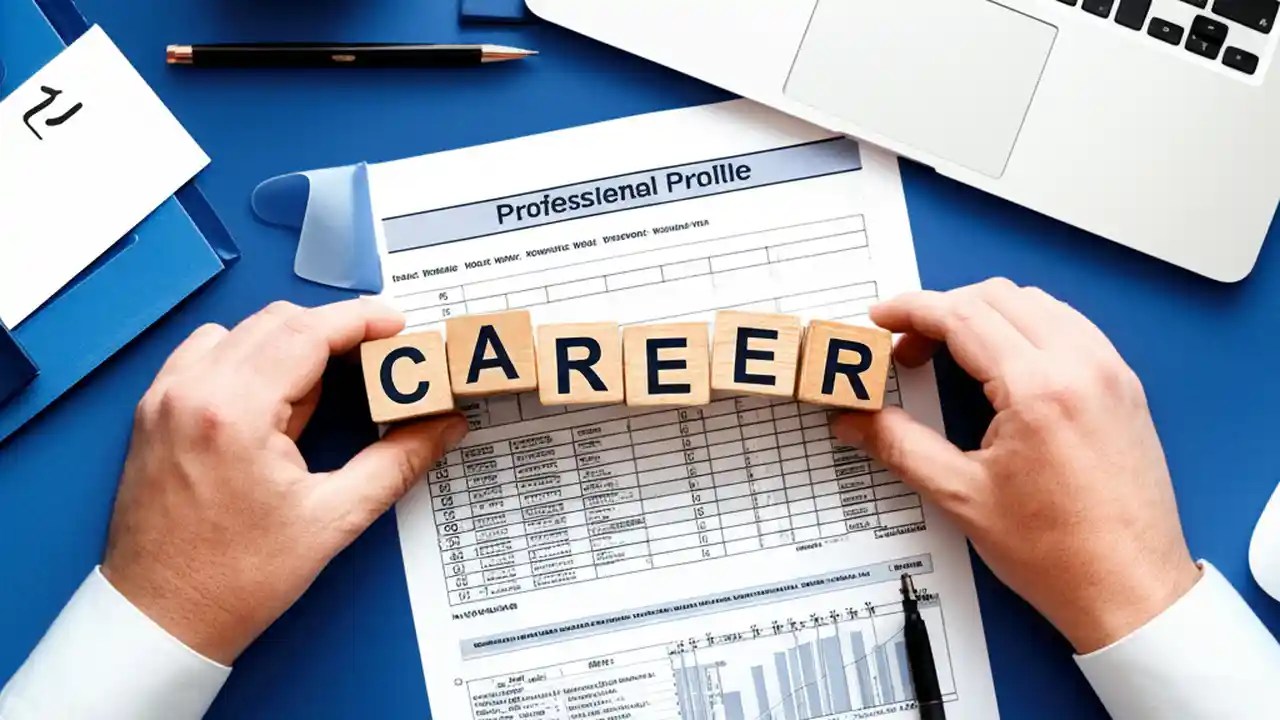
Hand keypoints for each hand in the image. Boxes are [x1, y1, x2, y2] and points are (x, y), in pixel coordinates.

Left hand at [102, 299, 467, 664]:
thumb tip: (441, 427)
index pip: (306, 332)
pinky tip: (275, 396)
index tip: (397, 325)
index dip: (361, 320)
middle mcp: (192, 392)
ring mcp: (165, 399)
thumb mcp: (332, 520)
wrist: (160, 618)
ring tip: (327, 385)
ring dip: (290, 343)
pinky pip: (206, 354)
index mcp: (235, 412)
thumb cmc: (234, 581)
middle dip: (333, 331)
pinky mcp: (154, 412)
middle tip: (378, 358)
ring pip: (241, 332)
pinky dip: (248, 357)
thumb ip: (396, 462)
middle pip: (276, 322)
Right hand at [831, 278, 1198, 652]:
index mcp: (1040, 389)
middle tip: (907, 349)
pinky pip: (1069, 326)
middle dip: (942, 311)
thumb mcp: (962, 496)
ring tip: (950, 355)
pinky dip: (1026, 327)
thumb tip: (856, 421)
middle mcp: (1082, 367)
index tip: (881, 319)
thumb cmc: (1060, 554)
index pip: (962, 316)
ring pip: (1036, 303)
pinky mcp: (1124, 386)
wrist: (1131, 590)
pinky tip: (1001, 364)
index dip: (911, 310)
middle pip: (997, 297)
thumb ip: (899, 445)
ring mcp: (1110, 372)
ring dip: (985, 314)